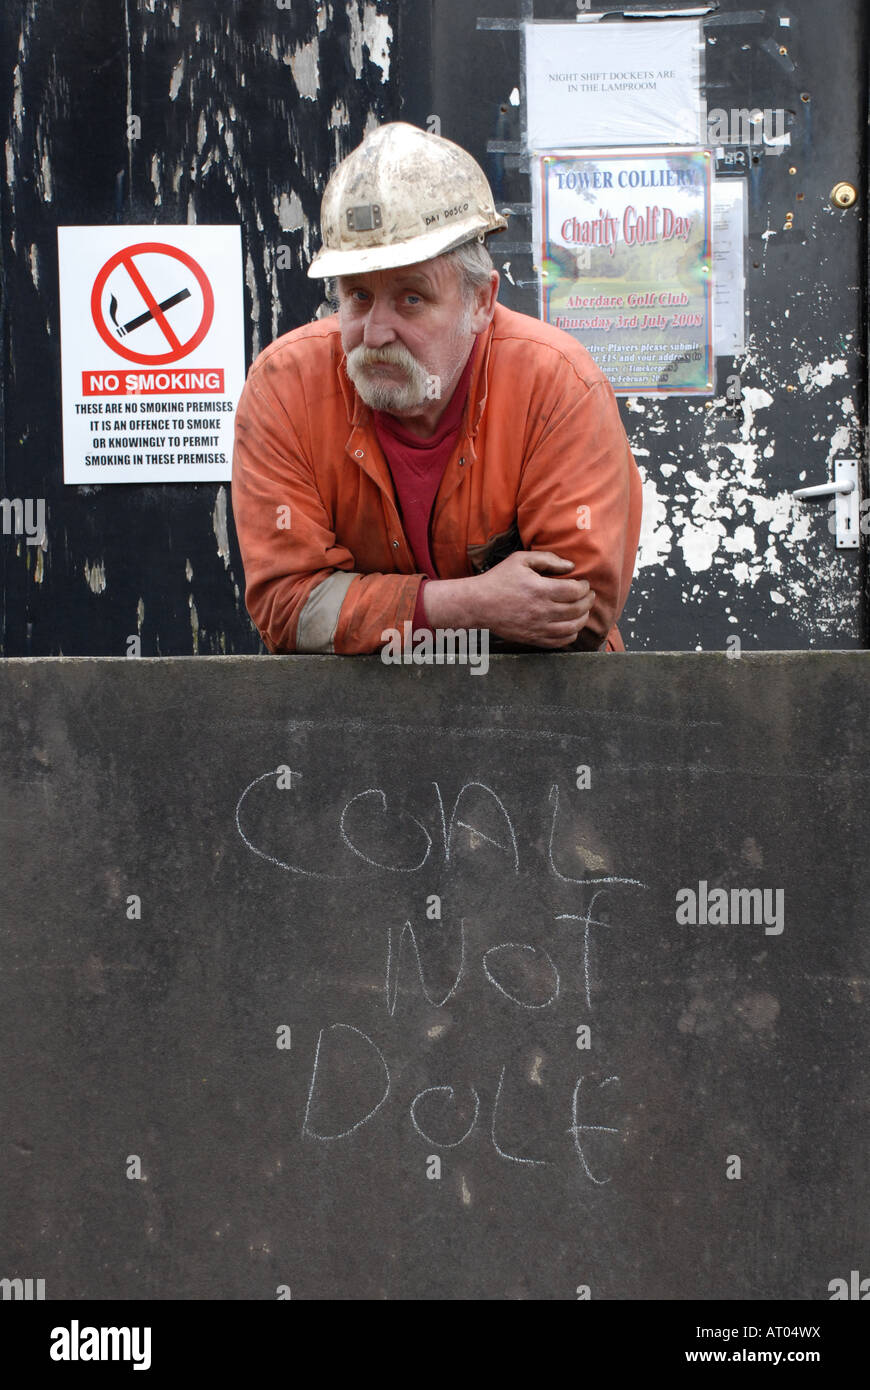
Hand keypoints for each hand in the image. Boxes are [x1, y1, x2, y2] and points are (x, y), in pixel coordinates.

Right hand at [474, 550, 594, 647]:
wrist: (479, 604)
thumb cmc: (499, 579)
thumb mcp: (521, 560)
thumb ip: (547, 559)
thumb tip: (570, 566)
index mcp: (540, 590)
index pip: (575, 591)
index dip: (585, 587)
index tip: (584, 584)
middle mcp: (542, 611)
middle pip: (578, 609)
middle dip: (588, 601)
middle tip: (589, 596)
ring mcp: (538, 627)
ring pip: (573, 627)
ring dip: (583, 618)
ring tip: (583, 610)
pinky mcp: (533, 638)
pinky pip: (560, 641)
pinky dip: (571, 634)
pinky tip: (571, 626)